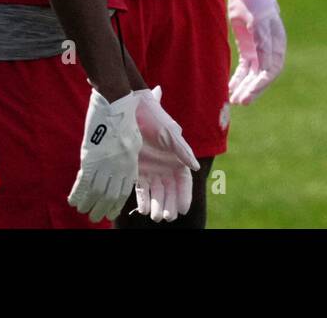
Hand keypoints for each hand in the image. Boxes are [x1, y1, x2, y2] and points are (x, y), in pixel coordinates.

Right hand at [67, 88, 141, 222]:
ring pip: (96, 192)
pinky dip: (77, 194)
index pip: (124, 191)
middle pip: (110, 195)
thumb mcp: (134, 137)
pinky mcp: (90, 158)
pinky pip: (82, 182)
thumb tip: (125, 166)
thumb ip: (130, 154)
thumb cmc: (126, 115)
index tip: (111, 212)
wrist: (115, 100)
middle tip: (95, 217)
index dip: (116, 204)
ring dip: (88, 205)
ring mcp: (105, 162)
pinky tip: (73, 201)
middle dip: (102, 209)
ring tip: (83, 212)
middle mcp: (119, 165)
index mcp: (131, 161)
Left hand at [133, 87, 199, 221]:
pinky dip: (143, 199)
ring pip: (156, 192)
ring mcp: (151, 169)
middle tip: (167, 217)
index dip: (184, 195)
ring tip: (156, 216)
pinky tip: (144, 209)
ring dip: (157, 205)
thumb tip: (196, 167)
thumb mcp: (170, 133)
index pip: (183, 181)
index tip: (183, 209)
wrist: (130, 109)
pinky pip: (141, 188)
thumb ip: (183, 150)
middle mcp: (165, 165)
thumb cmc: (153, 118)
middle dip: (169, 204)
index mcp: (177, 157)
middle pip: (170, 190)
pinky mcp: (136, 170)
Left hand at [227, 0, 286, 104]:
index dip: (261, 84)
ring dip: (244, 87)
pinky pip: (244, 68)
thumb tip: (267, 65)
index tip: (249, 94)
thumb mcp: (259, 21)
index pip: (272, 70)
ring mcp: (259, 49)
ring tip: (233, 100)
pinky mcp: (248, 48)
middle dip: (252, 90)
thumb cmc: (255, 2)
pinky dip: (238, 78)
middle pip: (262, 76)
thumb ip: (263, 42)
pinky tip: (229, 88)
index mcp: (278, 44)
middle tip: (240, 102)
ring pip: (252, 75)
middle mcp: (270, 50)